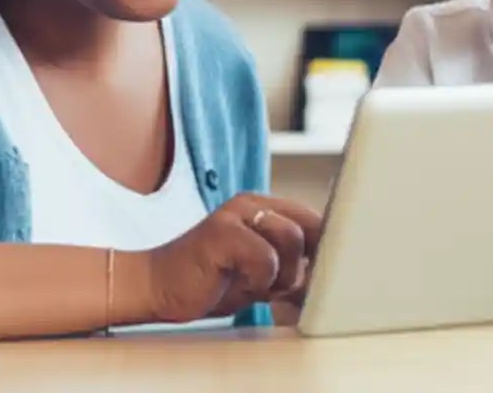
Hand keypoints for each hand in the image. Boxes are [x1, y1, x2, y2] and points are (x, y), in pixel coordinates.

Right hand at [142, 193, 320, 322]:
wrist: (159, 288)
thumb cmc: (213, 283)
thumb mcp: (262, 273)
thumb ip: (292, 265)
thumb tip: (332, 276)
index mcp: (266, 208)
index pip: (316, 220)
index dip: (328, 248)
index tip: (327, 276)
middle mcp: (253, 203)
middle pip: (312, 226)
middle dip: (305, 265)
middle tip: (283, 290)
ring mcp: (235, 214)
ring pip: (291, 240)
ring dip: (281, 275)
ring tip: (257, 286)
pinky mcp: (221, 232)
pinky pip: (265, 259)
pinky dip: (259, 281)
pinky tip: (237, 285)